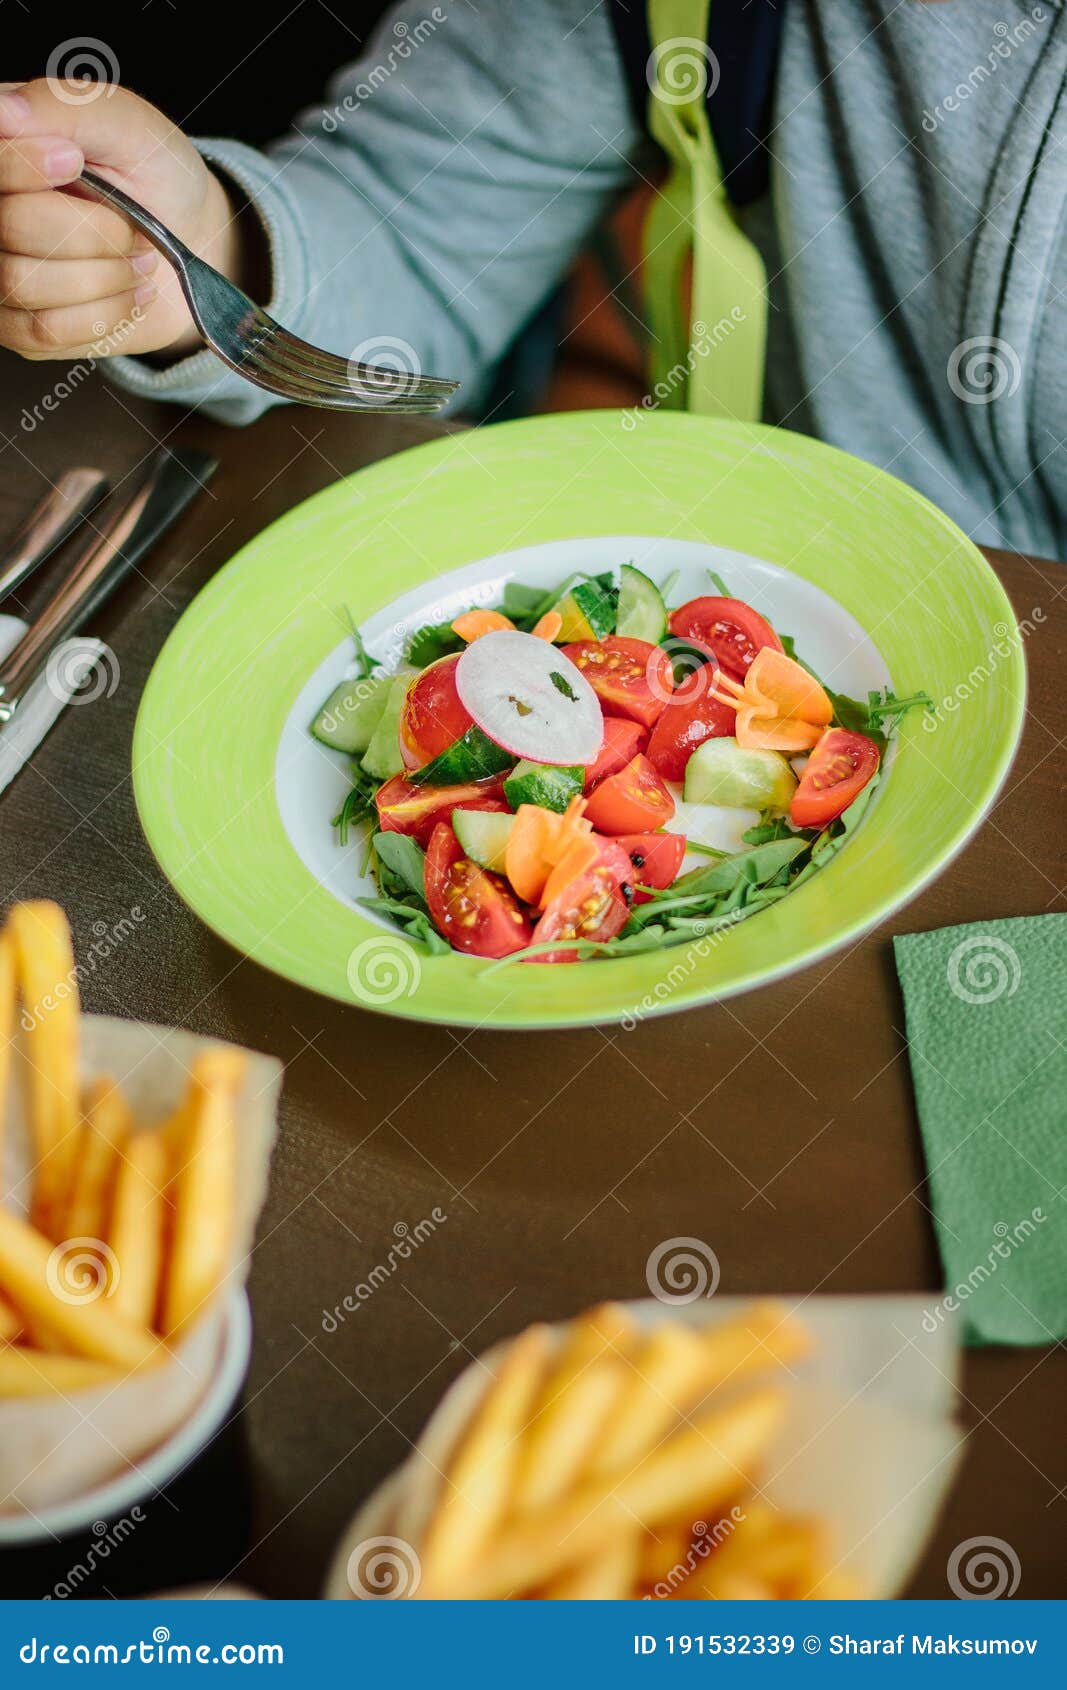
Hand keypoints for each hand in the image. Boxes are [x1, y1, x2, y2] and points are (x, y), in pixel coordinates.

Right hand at [0, 78, 240, 360]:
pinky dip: (104, 312)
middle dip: (91, 231)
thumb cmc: (154, 173)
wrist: (192, 242)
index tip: (72, 160)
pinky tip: (129, 291)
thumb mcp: (126, 123)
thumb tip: (3, 108)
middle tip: (132, 226)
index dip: (21, 167)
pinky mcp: (18, 328)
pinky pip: (46, 330)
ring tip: (137, 257)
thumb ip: (63, 107)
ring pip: (23, 284)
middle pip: (8, 228)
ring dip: (104, 274)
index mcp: (2, 146)